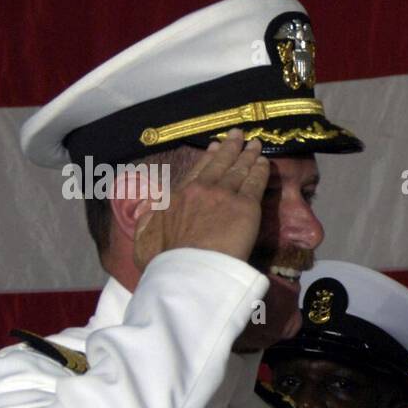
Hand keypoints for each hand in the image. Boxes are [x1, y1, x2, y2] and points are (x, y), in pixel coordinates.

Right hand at [133, 129, 269, 271]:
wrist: (188, 271)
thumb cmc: (164, 262)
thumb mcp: (142, 238)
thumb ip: (145, 219)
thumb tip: (148, 206)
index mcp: (176, 197)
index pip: (196, 172)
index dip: (207, 159)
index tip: (214, 148)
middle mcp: (200, 190)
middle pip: (218, 164)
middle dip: (230, 148)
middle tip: (238, 135)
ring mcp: (224, 195)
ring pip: (238, 170)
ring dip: (248, 155)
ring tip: (256, 145)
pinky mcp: (246, 206)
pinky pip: (255, 182)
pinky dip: (260, 170)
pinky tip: (265, 163)